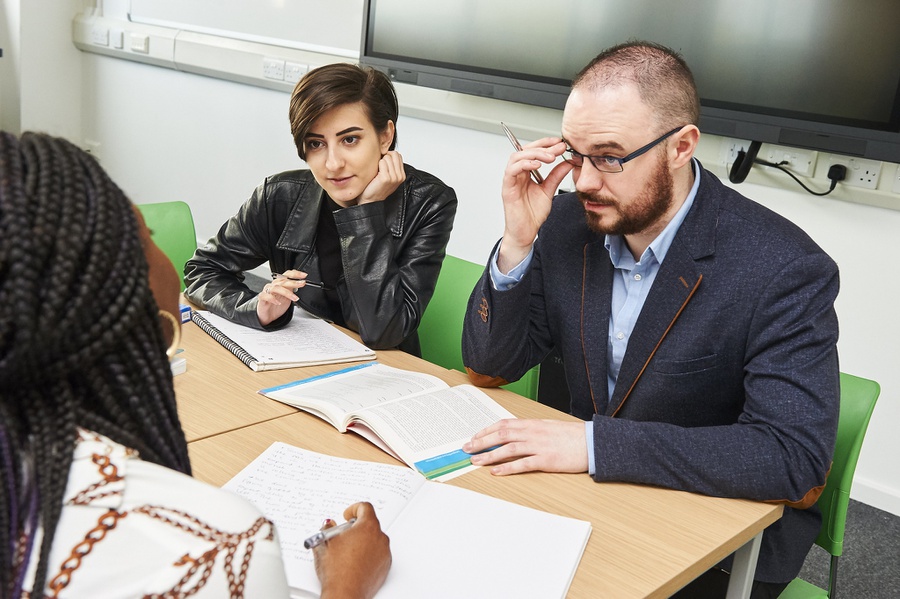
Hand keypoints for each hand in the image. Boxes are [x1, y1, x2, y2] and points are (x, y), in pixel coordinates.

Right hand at [256, 269, 308, 325]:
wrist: (267, 315)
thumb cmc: (277, 306)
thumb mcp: (288, 298)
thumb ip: (293, 290)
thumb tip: (302, 284)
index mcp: (280, 284)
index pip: (287, 275)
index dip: (295, 274)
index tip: (304, 275)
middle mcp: (274, 285)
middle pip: (283, 281)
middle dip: (294, 282)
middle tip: (302, 284)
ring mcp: (267, 291)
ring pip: (276, 288)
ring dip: (287, 292)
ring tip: (294, 298)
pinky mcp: (262, 298)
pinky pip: (265, 296)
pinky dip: (272, 299)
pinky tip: (278, 303)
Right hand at [315, 502, 390, 598]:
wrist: (345, 593)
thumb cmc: (337, 570)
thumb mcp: (324, 543)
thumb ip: (327, 528)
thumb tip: (328, 525)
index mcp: (367, 527)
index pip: (365, 507)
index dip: (354, 508)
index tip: (347, 516)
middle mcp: (379, 538)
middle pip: (370, 523)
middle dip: (356, 527)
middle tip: (342, 535)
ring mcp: (384, 552)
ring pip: (374, 539)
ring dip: (362, 540)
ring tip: (346, 551)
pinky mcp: (385, 566)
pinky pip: (378, 553)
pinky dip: (368, 554)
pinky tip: (354, 562)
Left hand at [358, 151, 405, 204]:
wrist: (369, 199)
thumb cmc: (376, 187)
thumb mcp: (388, 176)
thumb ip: (391, 165)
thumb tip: (388, 151)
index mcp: (402, 175)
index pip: (398, 155)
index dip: (389, 156)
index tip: (383, 163)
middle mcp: (400, 176)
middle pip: (394, 154)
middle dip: (385, 157)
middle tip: (379, 167)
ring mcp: (393, 178)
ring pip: (387, 157)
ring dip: (380, 161)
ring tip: (377, 171)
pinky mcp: (386, 178)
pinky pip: (382, 162)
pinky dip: (377, 165)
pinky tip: (375, 173)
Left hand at [462, 418, 587, 475]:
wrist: (592, 442)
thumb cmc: (572, 435)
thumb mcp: (548, 427)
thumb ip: (531, 430)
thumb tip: (514, 434)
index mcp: (532, 424)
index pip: (503, 424)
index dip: (486, 430)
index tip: (474, 437)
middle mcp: (533, 432)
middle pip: (501, 434)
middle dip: (481, 441)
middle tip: (467, 449)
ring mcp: (539, 446)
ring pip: (507, 448)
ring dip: (489, 455)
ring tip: (475, 461)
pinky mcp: (546, 460)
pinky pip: (522, 464)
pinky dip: (507, 468)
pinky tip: (496, 472)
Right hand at [498, 138, 572, 272]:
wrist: (525, 233)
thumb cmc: (532, 214)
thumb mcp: (549, 190)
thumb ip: (556, 175)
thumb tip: (568, 162)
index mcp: (526, 173)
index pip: (533, 150)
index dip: (546, 143)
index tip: (560, 142)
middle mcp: (517, 174)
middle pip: (524, 149)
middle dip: (542, 146)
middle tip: (557, 148)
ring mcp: (511, 180)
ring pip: (517, 157)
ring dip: (534, 154)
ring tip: (549, 157)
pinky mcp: (507, 188)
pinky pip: (511, 170)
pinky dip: (524, 164)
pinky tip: (537, 165)